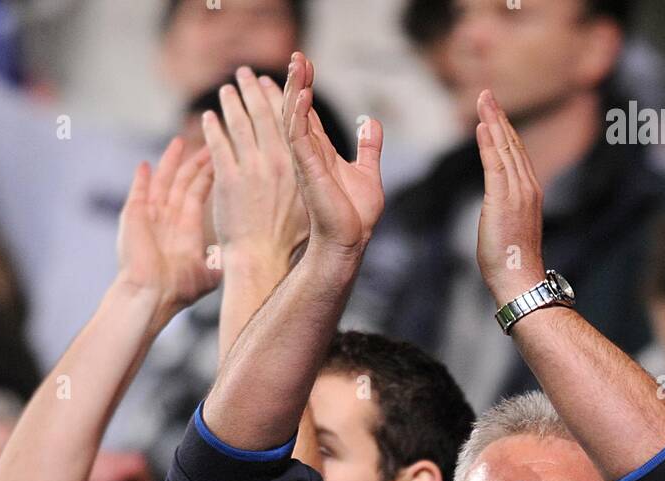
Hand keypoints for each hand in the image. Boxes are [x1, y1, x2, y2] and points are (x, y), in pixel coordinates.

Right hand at [116, 138, 219, 326]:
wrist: (151, 295)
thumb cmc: (179, 290)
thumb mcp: (209, 274)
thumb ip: (221, 260)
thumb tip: (239, 256)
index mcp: (187, 228)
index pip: (199, 193)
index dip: (209, 176)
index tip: (221, 158)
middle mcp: (169, 219)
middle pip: (183, 182)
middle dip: (195, 162)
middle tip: (210, 140)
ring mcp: (150, 216)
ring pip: (163, 182)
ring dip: (171, 162)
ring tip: (180, 141)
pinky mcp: (133, 216)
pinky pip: (138, 192)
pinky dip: (141, 179)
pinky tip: (146, 165)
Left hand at [204, 68, 308, 269]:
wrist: (263, 260)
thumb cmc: (287, 238)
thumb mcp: (305, 202)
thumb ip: (303, 175)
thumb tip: (307, 158)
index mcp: (297, 164)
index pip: (286, 119)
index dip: (276, 96)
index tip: (268, 82)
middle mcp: (276, 162)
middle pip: (262, 114)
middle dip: (252, 89)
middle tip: (244, 73)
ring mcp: (251, 170)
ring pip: (238, 125)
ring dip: (231, 102)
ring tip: (225, 89)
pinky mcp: (228, 181)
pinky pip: (218, 145)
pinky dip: (212, 129)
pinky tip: (208, 118)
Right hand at [283, 51, 384, 266]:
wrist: (350, 241)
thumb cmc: (356, 217)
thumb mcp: (368, 173)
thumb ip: (368, 148)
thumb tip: (370, 123)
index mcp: (320, 153)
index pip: (308, 113)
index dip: (305, 86)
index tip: (305, 63)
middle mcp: (309, 154)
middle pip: (297, 109)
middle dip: (296, 80)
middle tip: (297, 55)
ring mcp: (305, 161)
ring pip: (294, 117)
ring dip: (295, 89)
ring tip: (298, 63)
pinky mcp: (306, 169)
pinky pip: (298, 135)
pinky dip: (300, 113)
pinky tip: (304, 93)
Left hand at [475, 89, 545, 305]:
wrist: (520, 279)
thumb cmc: (513, 263)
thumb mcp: (510, 229)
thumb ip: (505, 211)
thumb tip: (496, 210)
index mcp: (529, 193)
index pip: (516, 154)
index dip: (505, 130)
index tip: (494, 111)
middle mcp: (527, 187)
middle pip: (512, 144)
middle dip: (499, 117)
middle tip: (487, 94)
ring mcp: (517, 193)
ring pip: (505, 148)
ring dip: (493, 121)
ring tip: (483, 100)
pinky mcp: (504, 201)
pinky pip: (495, 165)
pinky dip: (489, 143)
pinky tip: (482, 126)